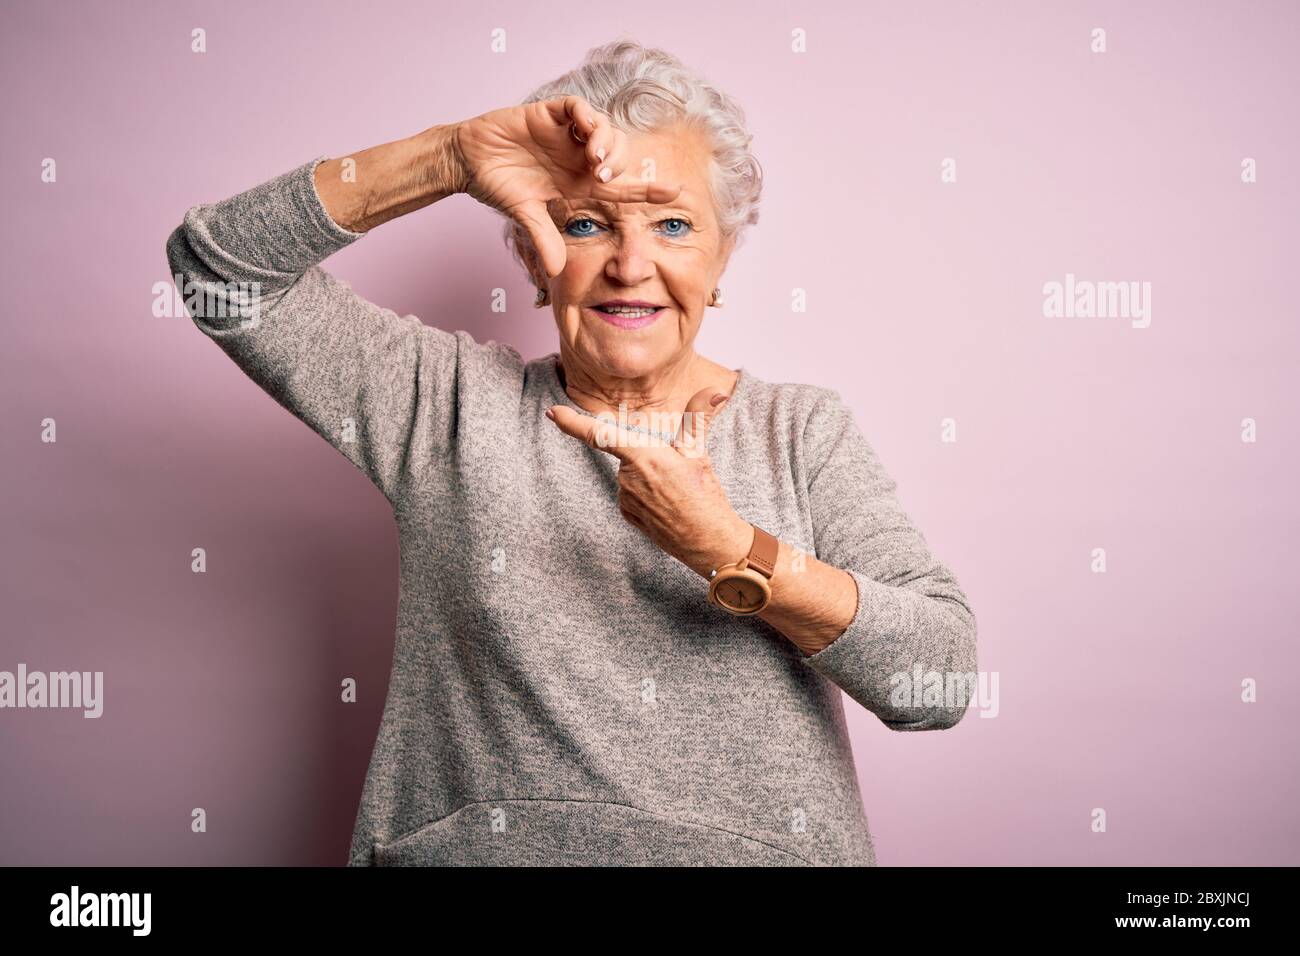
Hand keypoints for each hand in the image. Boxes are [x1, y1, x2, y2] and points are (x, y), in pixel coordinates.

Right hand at [452, 95, 683, 277]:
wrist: (468, 161)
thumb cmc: (498, 185)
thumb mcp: (525, 216)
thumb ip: (543, 238)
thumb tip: (555, 271)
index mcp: (578, 183)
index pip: (621, 187)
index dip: (647, 189)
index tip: (675, 193)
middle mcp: (578, 157)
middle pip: (619, 156)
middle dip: (621, 165)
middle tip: (604, 177)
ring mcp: (566, 134)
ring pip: (605, 129)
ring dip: (607, 143)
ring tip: (594, 159)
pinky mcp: (549, 113)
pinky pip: (578, 108)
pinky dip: (587, 117)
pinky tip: (584, 131)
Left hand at [546, 387, 751, 577]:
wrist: (708, 541)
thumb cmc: (705, 495)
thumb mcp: (700, 452)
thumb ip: (698, 416)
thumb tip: (716, 391)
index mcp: (643, 455)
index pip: (599, 435)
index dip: (572, 423)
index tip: (553, 413)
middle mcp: (628, 477)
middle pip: (628, 453)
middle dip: (647, 455)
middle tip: (677, 472)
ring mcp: (626, 498)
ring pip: (630, 474)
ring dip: (648, 476)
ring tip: (676, 491)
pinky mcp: (628, 514)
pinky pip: (631, 494)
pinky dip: (646, 493)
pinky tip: (666, 503)